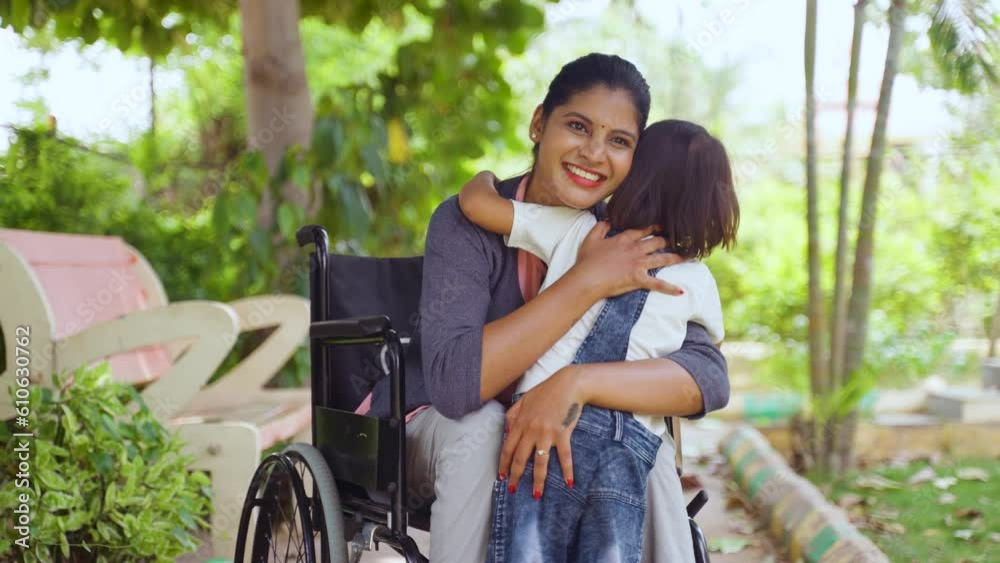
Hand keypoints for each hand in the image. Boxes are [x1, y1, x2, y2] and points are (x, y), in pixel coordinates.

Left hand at [499, 366, 583, 498]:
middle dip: (516, 476)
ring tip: (536, 495)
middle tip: (513, 490)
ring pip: (540, 462)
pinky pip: (564, 456)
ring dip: (538, 480)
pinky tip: (569, 482)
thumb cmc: (547, 391)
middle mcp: (531, 430)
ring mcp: (547, 433)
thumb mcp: (524, 399)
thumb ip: (513, 414)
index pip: (508, 447)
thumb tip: (506, 431)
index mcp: (520, 422)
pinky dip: (567, 470)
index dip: (504, 463)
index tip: (501, 476)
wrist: (568, 384)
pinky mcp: (563, 434)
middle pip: (520, 458)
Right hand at [572, 221, 684, 297]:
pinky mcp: (639, 279)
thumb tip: (608, 219)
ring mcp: (638, 264)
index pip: (643, 230)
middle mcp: (635, 249)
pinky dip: (669, 288)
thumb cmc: (586, 261)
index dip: (655, 226)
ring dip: (676, 257)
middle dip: (669, 239)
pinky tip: (680, 291)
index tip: (664, 224)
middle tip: (680, 238)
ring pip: (662, 258)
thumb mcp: (591, 239)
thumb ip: (601, 227)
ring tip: (688, 256)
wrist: (586, 279)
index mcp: (624, 239)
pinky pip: (657, 284)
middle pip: (657, 241)